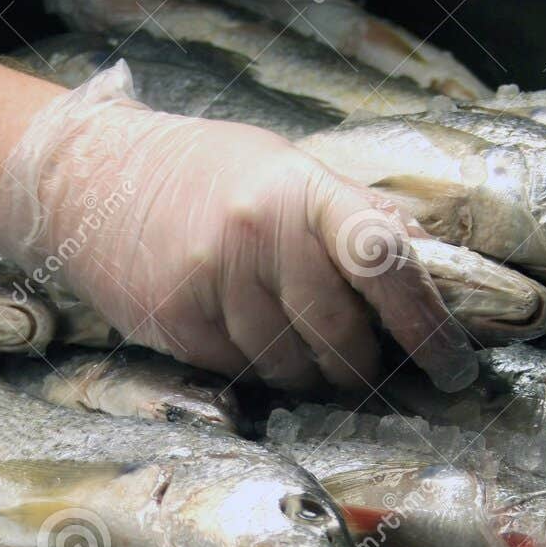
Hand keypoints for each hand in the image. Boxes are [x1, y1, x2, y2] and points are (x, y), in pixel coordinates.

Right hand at [0, 64, 474, 391]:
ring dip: (310, 375)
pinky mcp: (177, 320)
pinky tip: (249, 339)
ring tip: (302, 349)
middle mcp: (260, 232)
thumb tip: (433, 269)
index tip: (453, 365)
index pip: (384, 258)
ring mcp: (214, 279)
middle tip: (369, 372)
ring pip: (292, 367)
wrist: (92, 177)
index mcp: (304, 189)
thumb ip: (355, 218)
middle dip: (364, 368)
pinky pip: (242, 372)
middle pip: (340, 336)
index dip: (427, 320)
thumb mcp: (288, 171)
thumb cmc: (207, 175)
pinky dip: (259, 371)